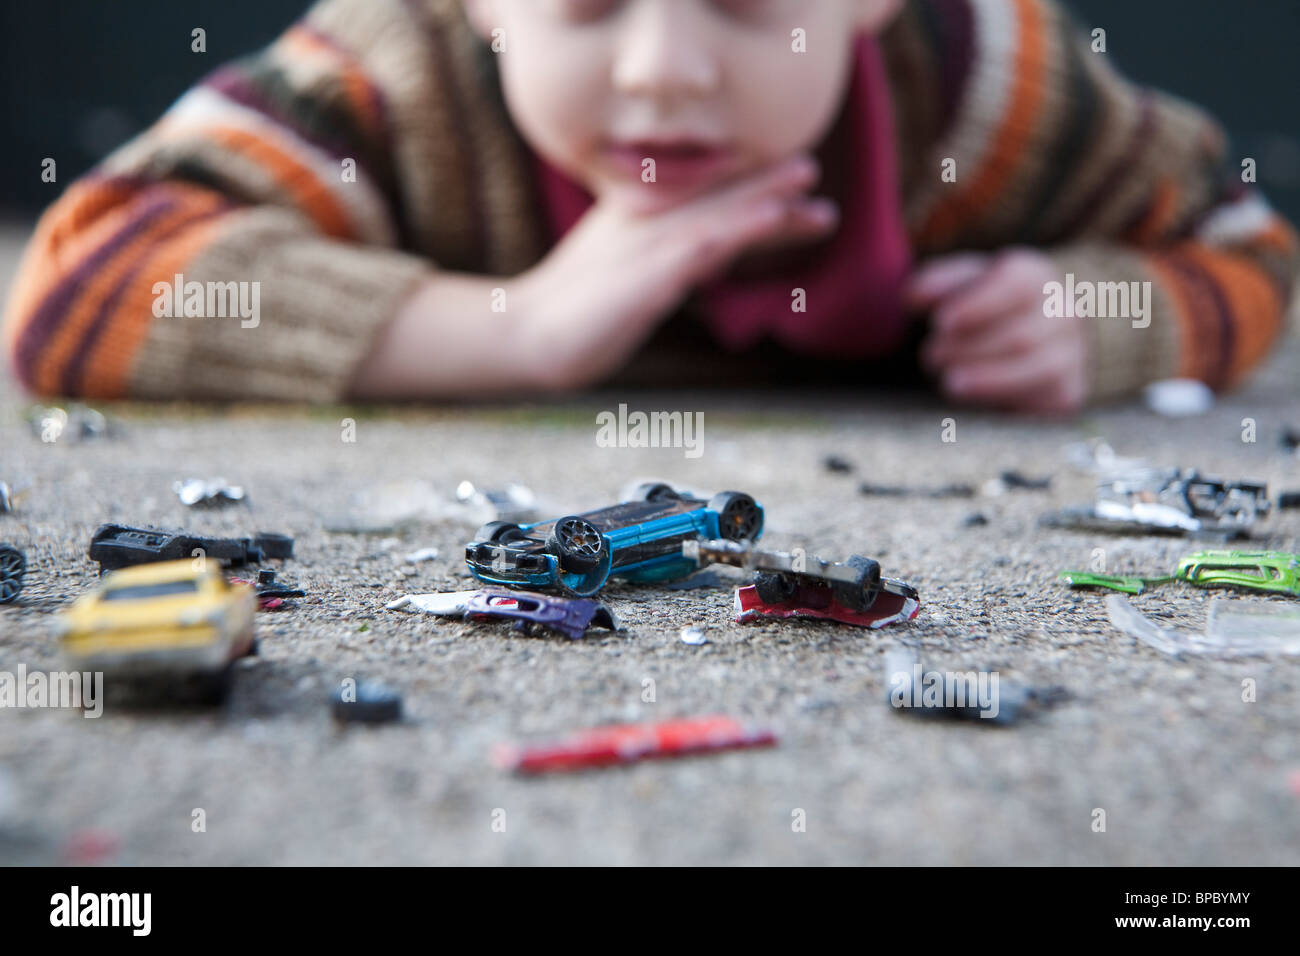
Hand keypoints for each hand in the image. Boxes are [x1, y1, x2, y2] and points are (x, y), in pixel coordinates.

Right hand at [515, 153, 838, 389]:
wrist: (525, 337)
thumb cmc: (577, 312)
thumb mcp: (631, 278)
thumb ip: (672, 259)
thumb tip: (718, 249)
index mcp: (642, 223)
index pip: (706, 202)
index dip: (752, 189)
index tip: (798, 182)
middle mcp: (645, 226)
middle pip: (714, 199)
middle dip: (765, 184)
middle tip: (810, 170)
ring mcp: (642, 250)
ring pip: (711, 215)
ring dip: (758, 196)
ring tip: (802, 178)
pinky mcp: (642, 281)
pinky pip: (694, 250)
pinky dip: (732, 232)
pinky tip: (766, 219)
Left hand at [906, 249, 1088, 413]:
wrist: (1033, 334)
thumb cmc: (984, 306)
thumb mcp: (961, 285)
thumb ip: (936, 285)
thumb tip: (912, 297)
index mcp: (1035, 277)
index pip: (1015, 285)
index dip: (976, 306)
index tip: (940, 323)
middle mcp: (1063, 312)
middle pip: (1022, 335)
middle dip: (970, 350)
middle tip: (931, 357)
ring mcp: (1072, 353)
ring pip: (1040, 370)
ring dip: (988, 380)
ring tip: (949, 382)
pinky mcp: (1067, 393)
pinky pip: (1045, 403)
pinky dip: (1007, 403)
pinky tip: (977, 401)